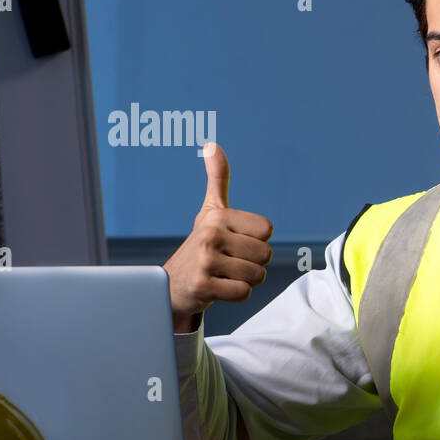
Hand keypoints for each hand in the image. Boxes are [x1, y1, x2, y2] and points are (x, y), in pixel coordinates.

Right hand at [163, 142, 273, 333]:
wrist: (171, 285)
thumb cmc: (200, 247)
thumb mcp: (209, 212)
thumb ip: (217, 179)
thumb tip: (212, 145)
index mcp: (218, 217)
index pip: (268, 230)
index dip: (256, 240)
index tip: (234, 242)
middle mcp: (210, 235)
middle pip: (265, 254)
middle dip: (252, 263)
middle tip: (229, 263)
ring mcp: (205, 261)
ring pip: (257, 275)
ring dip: (245, 280)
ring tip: (224, 275)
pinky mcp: (203, 286)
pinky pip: (244, 293)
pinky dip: (236, 295)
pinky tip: (218, 288)